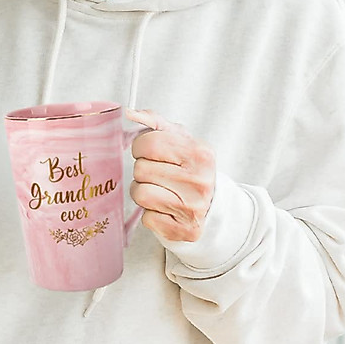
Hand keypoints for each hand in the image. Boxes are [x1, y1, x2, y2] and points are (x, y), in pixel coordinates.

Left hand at [125, 108, 214, 242]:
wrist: (213, 207)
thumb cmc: (190, 169)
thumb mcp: (180, 141)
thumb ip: (155, 123)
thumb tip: (131, 113)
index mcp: (200, 154)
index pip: (148, 143)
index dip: (142, 147)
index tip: (151, 153)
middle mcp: (199, 181)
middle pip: (140, 169)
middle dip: (144, 171)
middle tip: (158, 174)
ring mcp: (192, 209)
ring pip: (140, 194)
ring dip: (143, 192)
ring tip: (159, 190)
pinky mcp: (183, 231)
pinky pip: (147, 218)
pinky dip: (151, 213)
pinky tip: (165, 208)